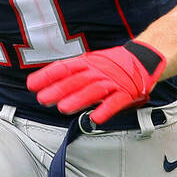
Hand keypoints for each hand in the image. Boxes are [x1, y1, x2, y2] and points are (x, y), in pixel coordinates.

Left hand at [27, 41, 165, 124]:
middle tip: (43, 99)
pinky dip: (106, 110)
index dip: (47, 76)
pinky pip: (116, 102)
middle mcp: (98, 71)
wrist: (145, 58)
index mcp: (88, 62)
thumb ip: (72, 74)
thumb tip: (47, 85)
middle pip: (76, 81)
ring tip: (64, 109)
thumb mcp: (91, 63)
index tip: (31, 85)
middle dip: (58, 90)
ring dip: (78, 100)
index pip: (64, 68)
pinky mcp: (127, 92)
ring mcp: (113, 82)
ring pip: (93, 91)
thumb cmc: (113, 64)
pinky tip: (95, 118)